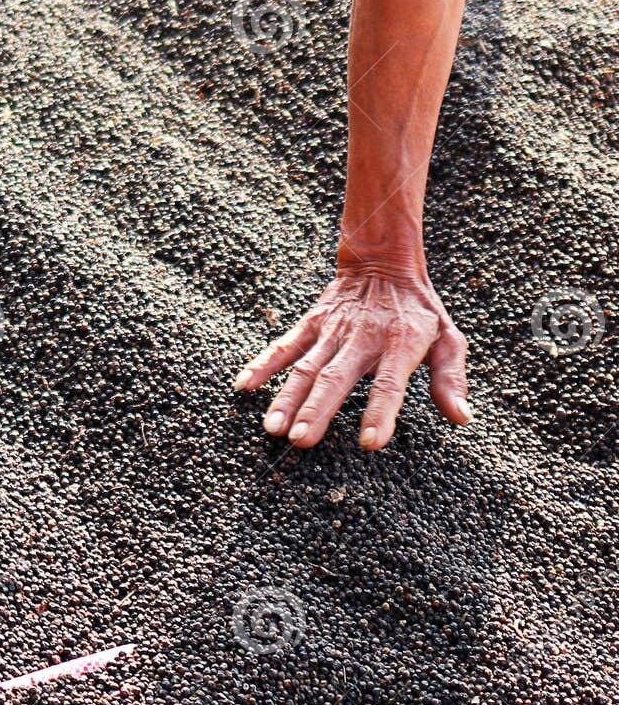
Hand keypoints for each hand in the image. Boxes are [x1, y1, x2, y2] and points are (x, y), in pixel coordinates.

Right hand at [232, 267, 473, 449]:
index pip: (389, 384)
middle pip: (336, 378)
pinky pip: (284, 347)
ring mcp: (332, 332)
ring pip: (306, 368)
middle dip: (317, 410)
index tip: (369, 441)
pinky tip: (244, 385)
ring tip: (273, 428)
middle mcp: (363, 340)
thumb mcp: (448, 340)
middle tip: (301, 440)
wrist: (384, 263)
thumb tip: (461, 418)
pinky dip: (263, 365)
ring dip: (287, 398)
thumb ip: (451, 380)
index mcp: (401, 345)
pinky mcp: (311, 325)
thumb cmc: (419, 311)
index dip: (380, 412)